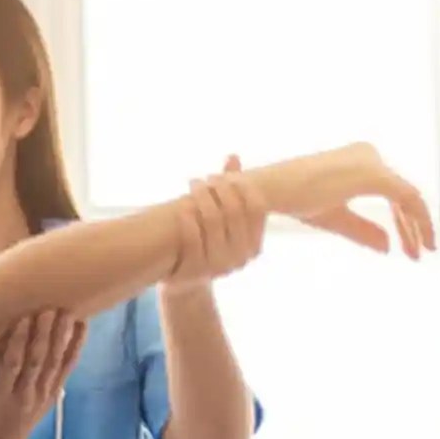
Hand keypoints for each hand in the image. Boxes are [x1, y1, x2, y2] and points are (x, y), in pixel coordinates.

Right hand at [0, 310, 85, 438]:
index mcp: (0, 395)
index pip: (12, 365)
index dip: (19, 341)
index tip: (24, 318)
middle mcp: (24, 396)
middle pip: (37, 362)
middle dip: (44, 334)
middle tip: (50, 308)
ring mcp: (42, 396)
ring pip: (55, 363)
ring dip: (62, 337)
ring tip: (68, 311)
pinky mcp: (52, 395)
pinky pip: (66, 368)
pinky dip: (75, 346)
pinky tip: (82, 326)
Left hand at [163, 155, 266, 294]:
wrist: (184, 282)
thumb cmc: (206, 243)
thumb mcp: (222, 221)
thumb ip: (230, 190)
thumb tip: (232, 156)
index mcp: (254, 246)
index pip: (257, 208)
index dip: (242, 186)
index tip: (226, 175)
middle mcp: (241, 258)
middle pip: (234, 211)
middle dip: (220, 188)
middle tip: (207, 177)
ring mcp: (218, 267)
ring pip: (212, 221)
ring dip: (202, 197)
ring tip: (193, 183)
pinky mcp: (195, 271)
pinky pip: (192, 238)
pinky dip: (187, 218)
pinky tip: (182, 205)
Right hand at [249, 142, 437, 259]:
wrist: (271, 189)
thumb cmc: (293, 199)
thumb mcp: (334, 217)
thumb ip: (362, 229)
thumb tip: (388, 246)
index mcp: (358, 161)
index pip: (390, 192)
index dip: (403, 221)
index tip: (409, 246)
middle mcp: (368, 155)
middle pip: (401, 194)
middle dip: (410, 225)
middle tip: (416, 254)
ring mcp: (372, 162)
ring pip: (407, 196)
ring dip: (415, 226)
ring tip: (418, 252)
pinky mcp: (374, 174)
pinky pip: (407, 197)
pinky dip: (418, 219)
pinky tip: (420, 241)